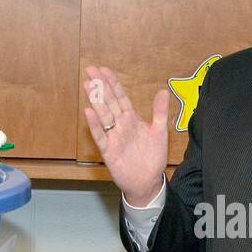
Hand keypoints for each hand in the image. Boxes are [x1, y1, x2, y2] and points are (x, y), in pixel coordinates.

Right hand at [82, 65, 168, 205]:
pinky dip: (95, 124)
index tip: (104, 70)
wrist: (147, 181)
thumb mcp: (160, 132)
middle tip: (90, 70)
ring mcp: (113, 137)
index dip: (113, 83)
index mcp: (132, 119)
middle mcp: (120, 125)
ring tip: (88, 85)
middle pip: (109, 102)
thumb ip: (159, 112)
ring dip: (96, 101)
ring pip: (103, 115)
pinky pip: (100, 135)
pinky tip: (89, 112)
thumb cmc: (152, 157)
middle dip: (100, 86)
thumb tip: (162, 91)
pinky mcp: (108, 150)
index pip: (120, 97)